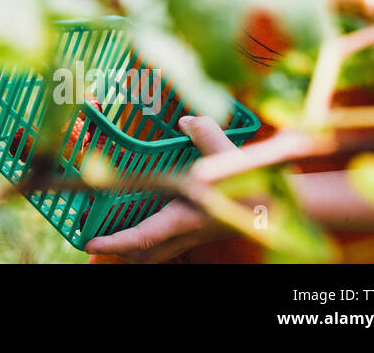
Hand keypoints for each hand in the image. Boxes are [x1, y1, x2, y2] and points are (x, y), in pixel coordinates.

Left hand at [83, 115, 242, 262]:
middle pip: (145, 254)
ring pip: (156, 253)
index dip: (116, 242)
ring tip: (108, 240)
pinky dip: (148, 241)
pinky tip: (140, 225)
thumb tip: (187, 120)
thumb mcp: (230, 156)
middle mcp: (187, 232)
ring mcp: (193, 235)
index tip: (90, 242)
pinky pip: (168, 245)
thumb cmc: (256, 185)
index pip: (145, 236)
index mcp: (188, 218)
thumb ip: (207, 135)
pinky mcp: (200, 232)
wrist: (283, 210)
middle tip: (92, 244)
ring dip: (132, 250)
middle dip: (118, 253)